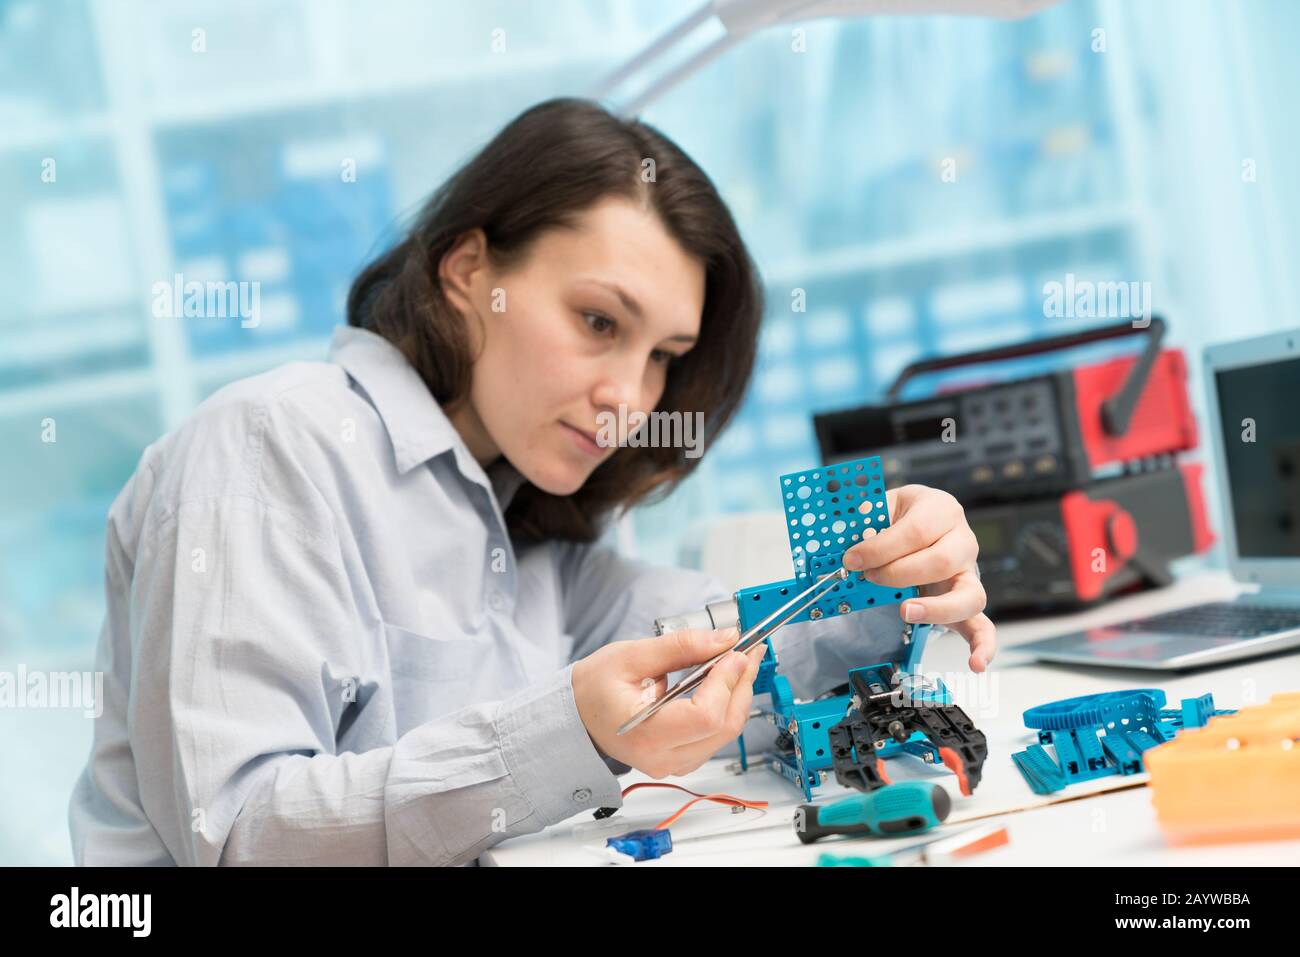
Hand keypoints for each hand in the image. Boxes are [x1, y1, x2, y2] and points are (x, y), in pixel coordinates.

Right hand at [573, 628, 766, 778]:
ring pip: (725, 734)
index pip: (704, 717)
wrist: (578, 714)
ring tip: (740, 663)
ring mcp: (673, 762)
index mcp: (645, 734)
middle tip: (748, 651)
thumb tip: (723, 639)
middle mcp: (661, 757)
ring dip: (739, 696)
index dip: (726, 683)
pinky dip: (728, 708)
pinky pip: (716, 737)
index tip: (735, 653)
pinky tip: (728, 683)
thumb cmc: (594, 688)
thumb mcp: (631, 656)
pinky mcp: (681, 758)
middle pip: (722, 727)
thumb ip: (680, 647)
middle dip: (741, 684)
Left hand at [842, 484, 995, 671]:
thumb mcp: (882, 505)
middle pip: (941, 561)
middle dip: (898, 574)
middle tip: (870, 578)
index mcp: (941, 509)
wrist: (918, 524)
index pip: (916, 530)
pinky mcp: (967, 599)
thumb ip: (865, 519)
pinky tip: (975, 664)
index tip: (852, 560)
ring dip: (935, 608)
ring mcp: (969, 573)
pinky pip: (983, 626)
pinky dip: (982, 646)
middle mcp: (962, 540)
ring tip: (906, 611)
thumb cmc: (900, 516)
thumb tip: (846, 538)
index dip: (881, 547)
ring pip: (968, 595)